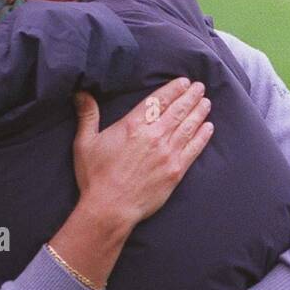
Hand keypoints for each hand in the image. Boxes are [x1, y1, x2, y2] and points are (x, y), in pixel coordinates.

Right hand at [72, 78, 212, 230]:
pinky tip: (208, 127)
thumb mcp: (85, 142)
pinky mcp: (175, 171)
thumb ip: (87, 115)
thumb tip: (81, 92)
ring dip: (199, 112)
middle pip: (177, 110)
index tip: (183, 82)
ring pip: (188, 127)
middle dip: (190, 97)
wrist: (110, 208)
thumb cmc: (96, 177)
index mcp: (134, 125)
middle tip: (200, 87)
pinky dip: (202, 136)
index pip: (159, 100)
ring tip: (206, 102)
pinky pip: (193, 149)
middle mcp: (154, 136)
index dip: (173, 89)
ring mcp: (167, 153)